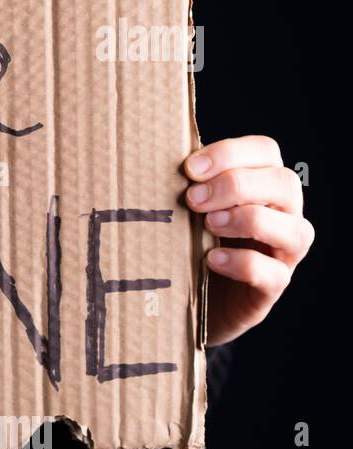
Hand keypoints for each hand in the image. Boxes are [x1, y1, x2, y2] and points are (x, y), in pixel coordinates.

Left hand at [183, 135, 313, 345]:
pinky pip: (274, 273)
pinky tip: (212, 259)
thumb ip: (186, 184)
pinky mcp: (273, 287)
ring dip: (248, 220)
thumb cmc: (185, 239)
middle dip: (236, 185)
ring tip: (207, 225)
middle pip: (285, 183)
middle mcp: (283, 214)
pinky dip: (243, 263)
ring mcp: (284, 252)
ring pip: (295, 229)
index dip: (231, 153)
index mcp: (262, 184)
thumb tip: (153, 161)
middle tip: (192, 199)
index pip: (265, 151)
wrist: (183, 297)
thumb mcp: (185, 207)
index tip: (190, 169)